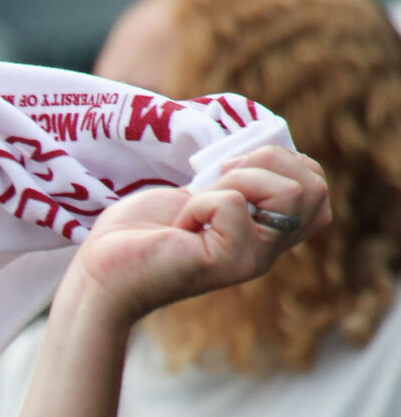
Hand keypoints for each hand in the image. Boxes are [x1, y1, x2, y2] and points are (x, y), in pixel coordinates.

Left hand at [67, 145, 329, 324]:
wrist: (99, 270)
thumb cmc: (139, 231)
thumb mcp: (200, 192)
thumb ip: (239, 178)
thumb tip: (265, 146)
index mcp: (264, 234)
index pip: (316, 187)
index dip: (283, 161)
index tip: (231, 168)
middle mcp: (267, 251)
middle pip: (314, 187)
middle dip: (266, 161)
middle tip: (215, 178)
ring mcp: (252, 259)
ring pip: (289, 192)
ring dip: (235, 180)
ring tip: (196, 203)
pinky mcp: (228, 262)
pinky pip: (232, 203)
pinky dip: (198, 202)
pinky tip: (178, 225)